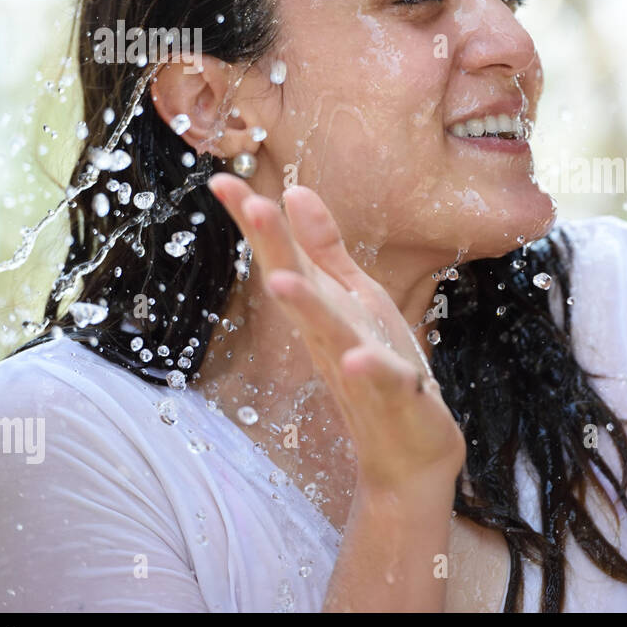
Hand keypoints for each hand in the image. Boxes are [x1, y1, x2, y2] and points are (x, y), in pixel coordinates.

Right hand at [207, 173, 465, 493]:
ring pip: (330, 333)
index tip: (220, 179)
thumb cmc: (376, 363)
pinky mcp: (396, 394)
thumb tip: (294, 192)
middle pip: (298, 288)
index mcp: (321, 306)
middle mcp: (329, 334)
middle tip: (251, 204)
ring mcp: (358, 366)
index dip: (255, 219)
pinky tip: (358, 359)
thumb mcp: (353, 296)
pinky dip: (369, 370)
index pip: (283, 257)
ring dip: (307, 308)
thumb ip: (323, 249)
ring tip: (283, 280)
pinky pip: (382, 381)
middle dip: (274, 248)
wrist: (407, 447)